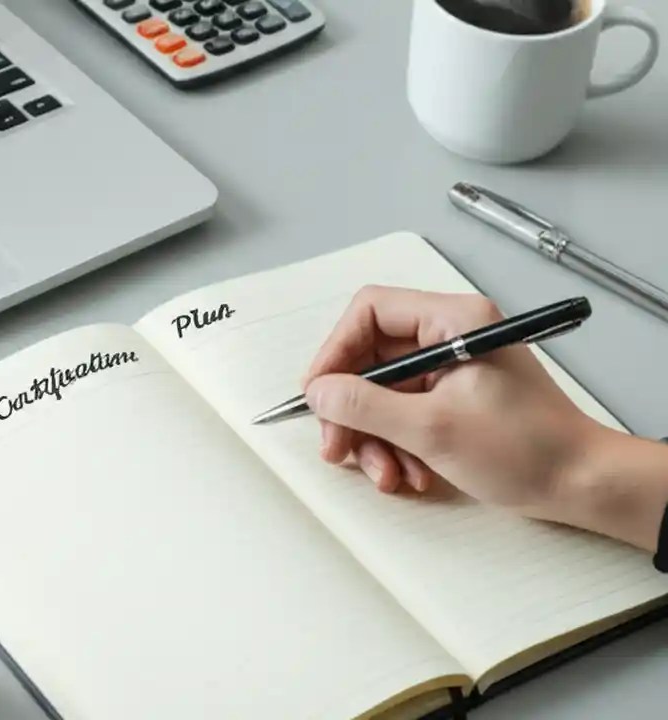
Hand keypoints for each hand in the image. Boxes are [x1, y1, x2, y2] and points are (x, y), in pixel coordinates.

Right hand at [301, 286, 606, 518]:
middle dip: (351, 408)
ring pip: (382, 392)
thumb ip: (366, 405)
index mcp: (454, 321)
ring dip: (373, 436)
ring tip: (386, 472)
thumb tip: (318, 391)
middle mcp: (451, 336)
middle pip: (370, 358)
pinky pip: (403, 413)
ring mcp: (451, 369)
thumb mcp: (431, 428)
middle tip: (338, 445)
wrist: (581, 484)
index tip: (318, 393)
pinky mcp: (453, 399)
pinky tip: (410, 472)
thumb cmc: (528, 449)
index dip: (335, 352)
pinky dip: (396, 445)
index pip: (370, 312)